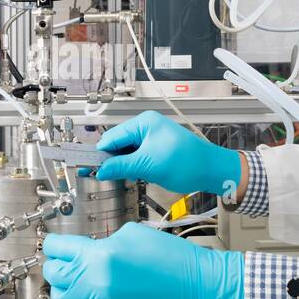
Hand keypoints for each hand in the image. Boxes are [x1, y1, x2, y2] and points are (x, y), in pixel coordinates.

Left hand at [42, 223, 243, 298]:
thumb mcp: (134, 234)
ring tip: (76, 281)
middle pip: (54, 274)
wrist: (197, 290)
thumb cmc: (175, 262)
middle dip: (57, 265)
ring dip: (65, 288)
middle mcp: (93, 283)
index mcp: (99, 256)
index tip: (56, 245)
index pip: (58, 249)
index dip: (55, 244)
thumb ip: (105, 241)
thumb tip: (89, 248)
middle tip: (64, 260)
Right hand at [94, 110, 241, 197]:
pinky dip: (134, 165)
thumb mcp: (148, 166)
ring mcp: (153, 136)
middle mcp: (147, 125)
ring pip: (127, 150)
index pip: (112, 137)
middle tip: (103, 176)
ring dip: (124, 164)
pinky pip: (138, 154)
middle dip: (112, 160)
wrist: (212, 170)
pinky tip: (136, 174)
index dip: (100, 153)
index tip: (86, 166)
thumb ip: (121, 166)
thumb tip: (101, 169)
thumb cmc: (187, 162)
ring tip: (125, 176)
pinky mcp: (158, 147)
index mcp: (144, 122)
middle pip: (118, 143)